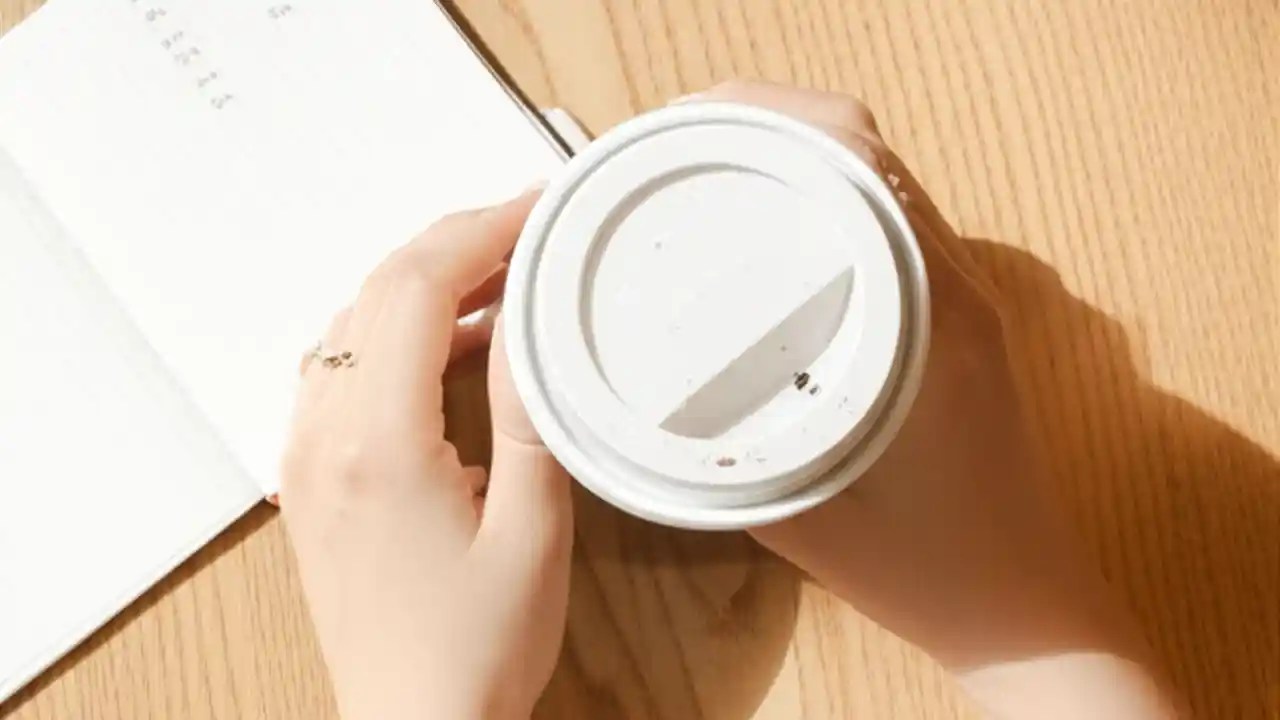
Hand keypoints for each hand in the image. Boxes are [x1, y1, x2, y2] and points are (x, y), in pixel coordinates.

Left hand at [279, 190, 572, 719]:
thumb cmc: (473, 652)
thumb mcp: (532, 529)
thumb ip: (528, 413)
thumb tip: (526, 323)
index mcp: (376, 447)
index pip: (413, 288)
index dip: (477, 231)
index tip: (531, 210)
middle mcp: (322, 441)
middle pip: (377, 292)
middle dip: (456, 246)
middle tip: (525, 232)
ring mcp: (306, 458)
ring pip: (355, 323)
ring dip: (425, 286)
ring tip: (501, 280)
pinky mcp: (311, 477)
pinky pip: (344, 368)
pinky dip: (397, 333)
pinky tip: (451, 343)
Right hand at [683, 82, 1181, 717]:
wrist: (1024, 609)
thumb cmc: (928, 573)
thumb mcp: (802, 519)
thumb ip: (721, 455)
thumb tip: (644, 391)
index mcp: (929, 320)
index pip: (855, 163)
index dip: (767, 118)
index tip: (684, 126)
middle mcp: (956, 286)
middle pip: (870, 148)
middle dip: (770, 120)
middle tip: (677, 141)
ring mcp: (967, 296)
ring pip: (884, 177)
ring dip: (801, 153)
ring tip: (712, 167)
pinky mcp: (961, 317)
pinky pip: (893, 221)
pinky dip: (829, 196)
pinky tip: (772, 226)